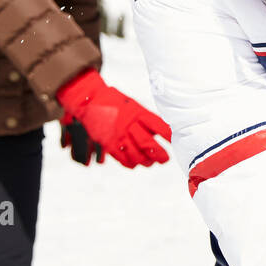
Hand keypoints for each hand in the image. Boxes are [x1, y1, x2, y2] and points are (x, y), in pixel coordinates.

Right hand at [56, 69, 170, 168]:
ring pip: (137, 156)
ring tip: (150, 162)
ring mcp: (119, 137)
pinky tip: (135, 162)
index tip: (175, 141)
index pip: (159, 127)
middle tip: (165, 158)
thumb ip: (145, 118)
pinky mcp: (109, 145)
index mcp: (139, 113)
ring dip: (146, 162)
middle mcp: (129, 126)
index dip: (169, 136)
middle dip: (160, 155)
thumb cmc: (114, 102)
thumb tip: (161, 130)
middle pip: (149, 145)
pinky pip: (123, 160)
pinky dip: (131, 164)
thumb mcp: (133, 105)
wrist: (90, 101)